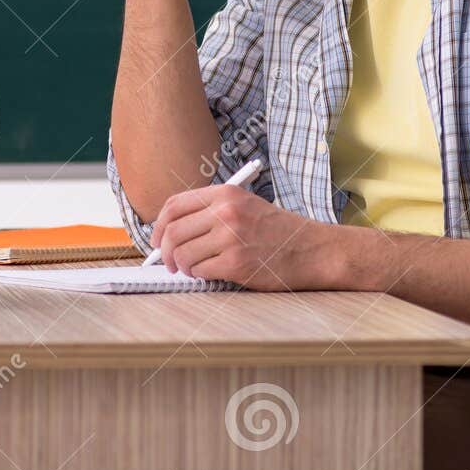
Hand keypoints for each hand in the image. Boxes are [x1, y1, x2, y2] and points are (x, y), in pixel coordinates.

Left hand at [149, 183, 333, 289]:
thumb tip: (170, 230)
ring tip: (193, 268)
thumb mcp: (245, 206)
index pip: (175, 205)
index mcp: (226, 194)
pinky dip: (199, 275)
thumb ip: (211, 211)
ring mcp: (231, 238)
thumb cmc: (278, 231)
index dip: (158, 225)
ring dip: (183, 266)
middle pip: (173, 231)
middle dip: (164, 251)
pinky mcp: (236, 263)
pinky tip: (209, 273)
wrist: (313, 249)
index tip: (156, 239)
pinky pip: (199, 271)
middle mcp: (226, 213)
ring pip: (183, 254)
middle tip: (169, 262)